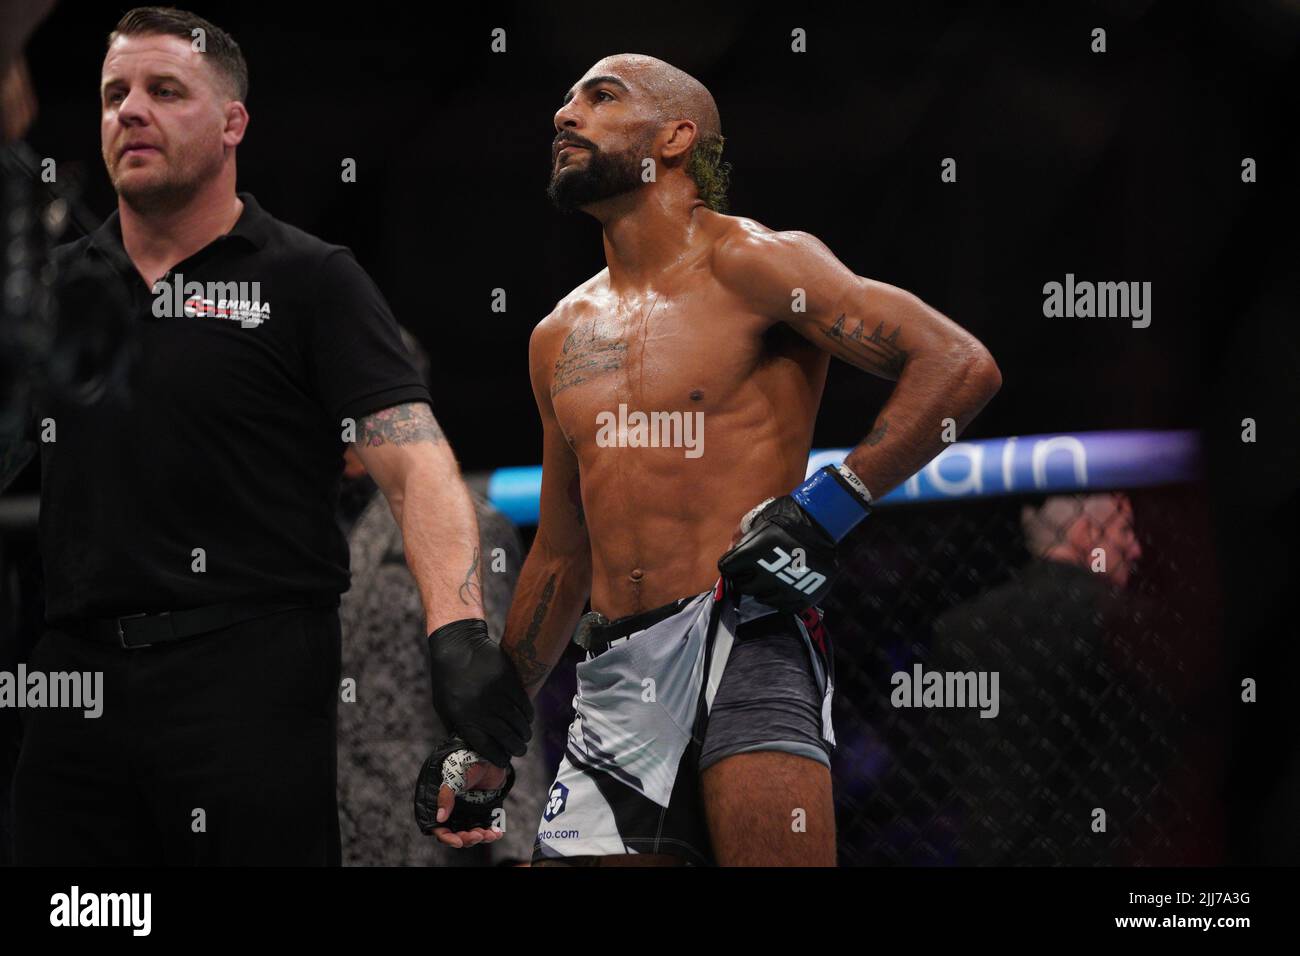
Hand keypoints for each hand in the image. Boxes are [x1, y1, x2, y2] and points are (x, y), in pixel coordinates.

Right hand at [414, 738, 516, 843]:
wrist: (488, 754)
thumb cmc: (466, 763)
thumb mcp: (453, 778)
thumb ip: (446, 797)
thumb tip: (440, 818)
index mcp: (445, 805)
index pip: (442, 829)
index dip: (448, 838)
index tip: (458, 842)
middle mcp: (456, 812)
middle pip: (458, 834)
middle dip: (467, 838)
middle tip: (477, 835)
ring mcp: (471, 812)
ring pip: (473, 832)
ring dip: (480, 837)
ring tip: (489, 835)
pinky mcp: (485, 810)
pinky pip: (487, 826)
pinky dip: (492, 832)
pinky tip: (497, 833)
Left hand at [427, 618, 532, 766]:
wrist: (458, 645)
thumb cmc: (447, 679)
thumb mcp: (444, 706)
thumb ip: (457, 726)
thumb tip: (471, 746)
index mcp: (463, 717)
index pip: (485, 745)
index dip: (497, 757)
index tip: (504, 761)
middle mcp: (481, 708)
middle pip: (506, 735)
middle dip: (516, 748)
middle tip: (521, 751)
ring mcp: (496, 693)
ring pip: (517, 720)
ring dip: (524, 732)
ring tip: (525, 737)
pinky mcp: (508, 680)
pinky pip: (523, 703)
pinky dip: (528, 714)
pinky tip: (527, 718)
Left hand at [718, 495, 839, 611]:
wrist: (822, 523)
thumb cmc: (787, 517)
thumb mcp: (759, 520)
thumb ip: (741, 537)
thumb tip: (730, 551)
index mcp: (750, 554)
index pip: (726, 568)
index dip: (730, 564)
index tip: (736, 562)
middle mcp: (766, 574)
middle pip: (742, 586)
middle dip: (745, 578)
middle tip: (753, 570)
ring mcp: (785, 588)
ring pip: (762, 598)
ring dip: (762, 589)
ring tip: (770, 578)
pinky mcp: (802, 597)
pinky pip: (783, 607)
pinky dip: (780, 598)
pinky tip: (782, 587)